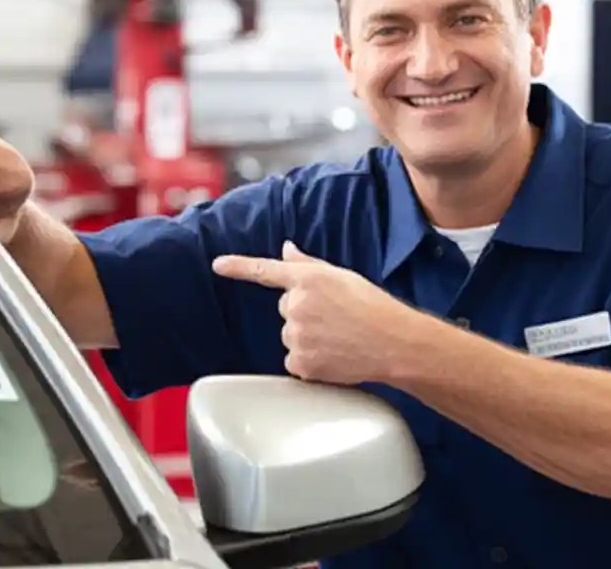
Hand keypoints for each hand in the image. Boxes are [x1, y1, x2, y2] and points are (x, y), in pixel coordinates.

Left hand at [212, 241, 415, 384]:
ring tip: (338, 337)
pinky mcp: (300, 362)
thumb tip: (286, 249)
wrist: (393, 342)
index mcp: (307, 279)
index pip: (265, 270)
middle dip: (304, 313)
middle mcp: (297, 305)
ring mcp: (296, 335)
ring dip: (307, 337)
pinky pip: (295, 361)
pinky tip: (333, 355)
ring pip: (290, 335)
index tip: (218, 265)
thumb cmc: (374, 307)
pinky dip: (310, 361)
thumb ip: (307, 265)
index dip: (238, 267)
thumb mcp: (342, 276)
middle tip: (334, 318)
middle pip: (285, 309)